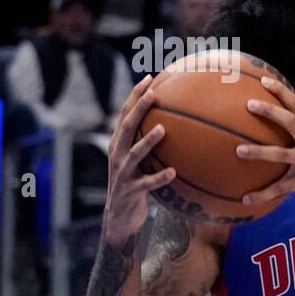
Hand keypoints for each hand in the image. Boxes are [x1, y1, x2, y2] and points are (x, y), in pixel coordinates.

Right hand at [101, 74, 175, 244]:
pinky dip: (159, 178)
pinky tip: (173, 172)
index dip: (135, 96)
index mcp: (119, 143)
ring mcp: (123, 173)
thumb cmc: (135, 183)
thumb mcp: (140, 161)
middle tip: (155, 94)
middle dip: (139, 108)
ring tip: (164, 129)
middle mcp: (117, 154)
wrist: (120, 217)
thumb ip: (150, 143)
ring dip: (149, 141)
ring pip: (135, 153)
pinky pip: (147, 183)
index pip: (126, 114)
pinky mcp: (131, 191)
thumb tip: (177, 122)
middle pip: (127, 127)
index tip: (150, 78)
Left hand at [236, 76, 294, 207]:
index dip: (280, 91)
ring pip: (280, 154)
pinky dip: (262, 194)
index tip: (263, 80)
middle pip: (289, 121)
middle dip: (269, 111)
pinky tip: (246, 198)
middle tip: (249, 104)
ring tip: (239, 151)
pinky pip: (279, 188)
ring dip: (258, 152)